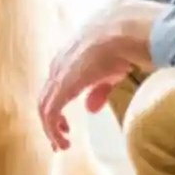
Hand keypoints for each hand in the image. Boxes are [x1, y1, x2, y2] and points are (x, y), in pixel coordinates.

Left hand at [38, 0, 163, 150]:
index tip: (66, 126)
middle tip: (61, 139)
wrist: (129, 29)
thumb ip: (99, 89)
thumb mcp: (112, 70)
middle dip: (51, 120)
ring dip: (51, 128)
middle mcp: (59, 65)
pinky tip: (63, 142)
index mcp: (69, 57)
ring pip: (44, 106)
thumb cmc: (126, 42)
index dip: (58, 106)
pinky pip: (50, 112)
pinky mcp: (63, 85)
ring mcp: (59, 74)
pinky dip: (53, 130)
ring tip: (62, 145)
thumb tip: (90, 108)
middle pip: (46, 96)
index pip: (55, 85)